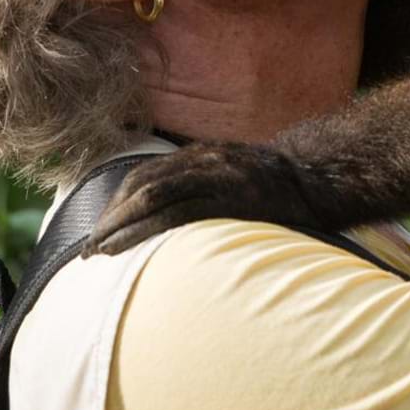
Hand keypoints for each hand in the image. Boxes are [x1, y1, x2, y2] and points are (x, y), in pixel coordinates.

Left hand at [89, 142, 320, 254]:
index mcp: (201, 156)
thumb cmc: (278, 187)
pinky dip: (148, 230)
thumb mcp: (234, 174)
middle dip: (110, 218)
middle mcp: (204, 160)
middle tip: (87, 249)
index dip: (116, 202)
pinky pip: (180, 213)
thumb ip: (205, 187)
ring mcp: (217, 177)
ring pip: (153, 196)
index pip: (145, 175)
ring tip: (100, 253)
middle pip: (141, 185)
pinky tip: (130, 247)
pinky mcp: (232, 199)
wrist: (321, 176)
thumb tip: (172, 215)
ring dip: (120, 226)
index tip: (99, 229)